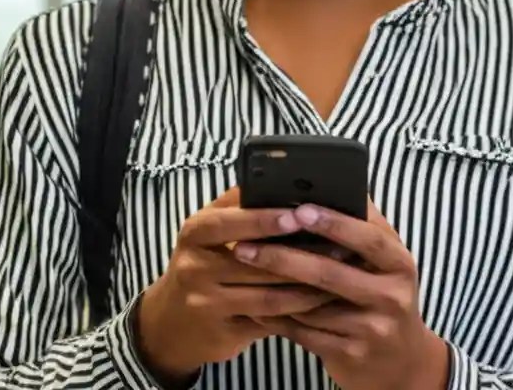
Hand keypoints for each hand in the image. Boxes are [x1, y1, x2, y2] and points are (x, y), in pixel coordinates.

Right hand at [137, 187, 336, 386]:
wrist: (172, 321)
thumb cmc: (203, 265)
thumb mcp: (209, 234)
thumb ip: (239, 210)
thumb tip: (285, 182)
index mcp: (195, 233)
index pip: (228, 222)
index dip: (264, 219)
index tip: (299, 213)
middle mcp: (194, 266)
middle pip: (254, 261)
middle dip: (301, 254)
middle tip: (340, 246)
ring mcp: (206, 302)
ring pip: (267, 294)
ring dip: (308, 285)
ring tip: (340, 273)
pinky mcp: (222, 331)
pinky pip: (269, 320)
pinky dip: (298, 310)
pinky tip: (322, 300)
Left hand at [235, 199, 450, 389]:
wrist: (400, 363)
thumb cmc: (383, 297)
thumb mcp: (386, 263)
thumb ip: (364, 227)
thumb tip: (332, 183)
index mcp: (399, 264)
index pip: (368, 238)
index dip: (334, 223)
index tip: (299, 209)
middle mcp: (391, 296)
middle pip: (330, 273)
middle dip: (283, 257)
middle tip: (245, 245)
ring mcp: (372, 329)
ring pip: (311, 306)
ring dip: (272, 288)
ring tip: (242, 270)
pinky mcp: (351, 354)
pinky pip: (305, 334)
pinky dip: (277, 320)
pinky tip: (254, 306)